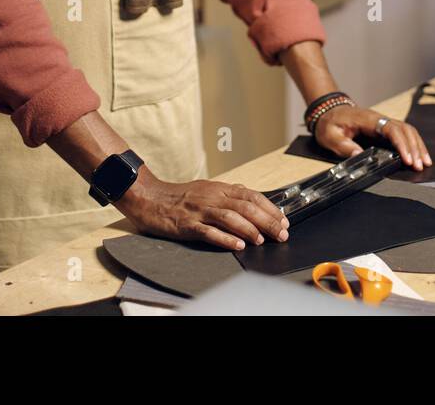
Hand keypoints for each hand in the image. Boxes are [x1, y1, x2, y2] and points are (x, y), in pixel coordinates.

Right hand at [115, 170, 289, 250]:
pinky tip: (237, 245)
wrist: (150, 198)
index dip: (270, 209)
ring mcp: (199, 211)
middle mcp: (212, 197)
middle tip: (281, 234)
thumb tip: (251, 198)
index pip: (252, 196)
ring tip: (261, 240)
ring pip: (230, 218)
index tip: (284, 221)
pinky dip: (225, 238)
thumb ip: (228, 194)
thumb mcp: (207, 189)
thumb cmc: (180, 196)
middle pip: (245, 207)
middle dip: (267, 222)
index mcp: (219, 189)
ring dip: (249, 229)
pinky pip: (208, 231)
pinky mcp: (187, 224)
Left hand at [313, 105, 432, 171]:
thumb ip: (344, 146)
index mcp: (367, 119)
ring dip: (417, 146)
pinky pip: (403, 134)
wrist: (328, 112)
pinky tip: (419, 155)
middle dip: (414, 147)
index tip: (407, 159)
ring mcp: (383, 123)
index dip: (401, 144)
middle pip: (404, 129)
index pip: (391, 129)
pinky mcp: (384, 129)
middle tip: (419, 166)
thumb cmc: (329, 124)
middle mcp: (379, 119)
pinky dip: (413, 144)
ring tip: (424, 162)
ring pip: (407, 131)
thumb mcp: (330, 136)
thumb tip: (359, 156)